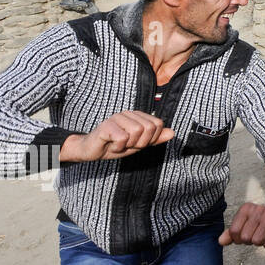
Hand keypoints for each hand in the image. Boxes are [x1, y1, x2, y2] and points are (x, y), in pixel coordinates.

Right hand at [60, 110, 174, 161]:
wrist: (91, 151)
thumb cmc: (114, 146)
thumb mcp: (138, 145)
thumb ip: (155, 139)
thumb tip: (173, 132)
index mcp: (137, 116)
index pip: (158, 124)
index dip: (151, 139)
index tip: (137, 143)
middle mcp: (128, 113)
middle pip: (149, 128)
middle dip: (140, 143)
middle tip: (126, 145)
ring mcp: (117, 117)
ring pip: (137, 132)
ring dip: (128, 145)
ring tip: (118, 145)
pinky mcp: (106, 126)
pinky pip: (122, 138)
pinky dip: (118, 147)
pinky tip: (111, 146)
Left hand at [219, 202, 264, 248]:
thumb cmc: (258, 222)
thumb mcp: (243, 224)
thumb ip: (231, 233)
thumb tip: (220, 242)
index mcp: (246, 209)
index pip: (234, 231)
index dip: (237, 239)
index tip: (243, 235)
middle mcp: (258, 209)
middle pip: (245, 237)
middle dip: (249, 241)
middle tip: (255, 234)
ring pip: (257, 241)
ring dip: (259, 242)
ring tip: (263, 235)